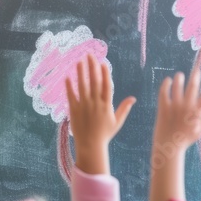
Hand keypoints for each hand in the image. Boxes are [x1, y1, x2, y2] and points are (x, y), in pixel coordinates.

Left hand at [66, 55, 135, 174]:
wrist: (91, 145)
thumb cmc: (105, 134)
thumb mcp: (117, 121)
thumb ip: (124, 108)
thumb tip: (133, 98)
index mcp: (107, 105)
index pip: (106, 85)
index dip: (105, 73)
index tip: (103, 63)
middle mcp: (95, 103)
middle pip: (94, 81)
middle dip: (92, 67)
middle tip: (89, 55)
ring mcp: (84, 106)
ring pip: (82, 85)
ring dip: (81, 72)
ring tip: (79, 61)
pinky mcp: (74, 110)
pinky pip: (71, 95)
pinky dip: (69, 86)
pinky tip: (68, 76)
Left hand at [153, 70, 200, 153]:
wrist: (168, 147)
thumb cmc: (185, 140)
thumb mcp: (199, 131)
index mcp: (197, 113)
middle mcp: (186, 108)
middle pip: (193, 87)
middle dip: (195, 76)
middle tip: (197, 68)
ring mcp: (174, 107)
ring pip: (177, 87)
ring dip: (179, 78)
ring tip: (180, 75)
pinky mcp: (163, 108)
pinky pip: (164, 92)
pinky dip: (166, 84)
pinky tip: (168, 80)